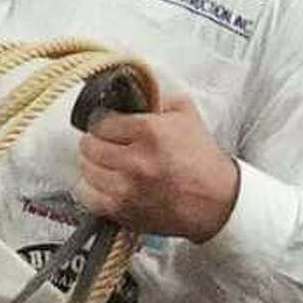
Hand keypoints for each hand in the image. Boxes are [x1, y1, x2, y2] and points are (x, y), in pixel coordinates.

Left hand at [76, 89, 239, 243]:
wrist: (216, 200)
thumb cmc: (202, 160)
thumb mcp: (186, 114)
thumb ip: (158, 97)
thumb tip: (135, 91)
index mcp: (150, 131)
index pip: (101, 121)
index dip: (102, 122)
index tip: (107, 125)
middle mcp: (136, 160)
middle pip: (90, 146)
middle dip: (94, 142)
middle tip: (103, 143)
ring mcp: (127, 188)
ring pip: (87, 171)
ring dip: (93, 166)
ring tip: (104, 164)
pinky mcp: (124, 211)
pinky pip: (90, 197)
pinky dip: (91, 190)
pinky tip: (103, 185)